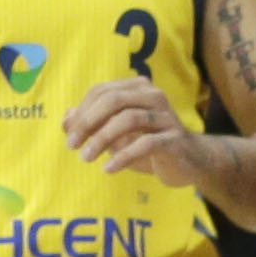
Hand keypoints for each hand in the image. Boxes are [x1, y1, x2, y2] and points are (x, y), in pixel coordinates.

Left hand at [63, 76, 235, 196]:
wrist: (189, 161)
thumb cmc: (148, 143)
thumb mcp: (117, 133)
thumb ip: (93, 123)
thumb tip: (66, 119)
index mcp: (138, 88)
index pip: (103, 91)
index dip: (82, 111)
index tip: (67, 132)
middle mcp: (154, 96)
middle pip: (114, 100)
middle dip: (88, 122)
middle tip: (71, 144)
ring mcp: (167, 117)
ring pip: (129, 119)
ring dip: (102, 139)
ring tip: (86, 157)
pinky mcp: (175, 139)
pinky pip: (146, 143)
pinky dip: (124, 156)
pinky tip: (109, 168)